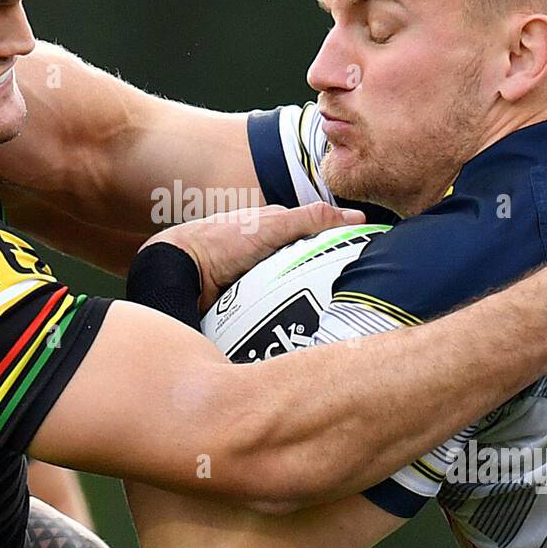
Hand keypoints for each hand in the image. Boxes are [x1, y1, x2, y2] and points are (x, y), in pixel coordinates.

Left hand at [142, 203, 365, 309]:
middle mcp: (268, 255)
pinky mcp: (247, 304)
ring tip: (331, 320)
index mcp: (275, 231)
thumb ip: (311, 220)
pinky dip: (285, 317)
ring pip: (292, 293)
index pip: (318, 239)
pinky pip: (274, 311)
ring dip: (305, 305)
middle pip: (307, 269)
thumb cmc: (222, 240)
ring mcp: (257, 280)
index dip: (341, 249)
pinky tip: (298, 329)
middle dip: (325, 283)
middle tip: (351, 300)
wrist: (179, 269)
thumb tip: (357, 218)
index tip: (367, 264)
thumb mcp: (272, 225)